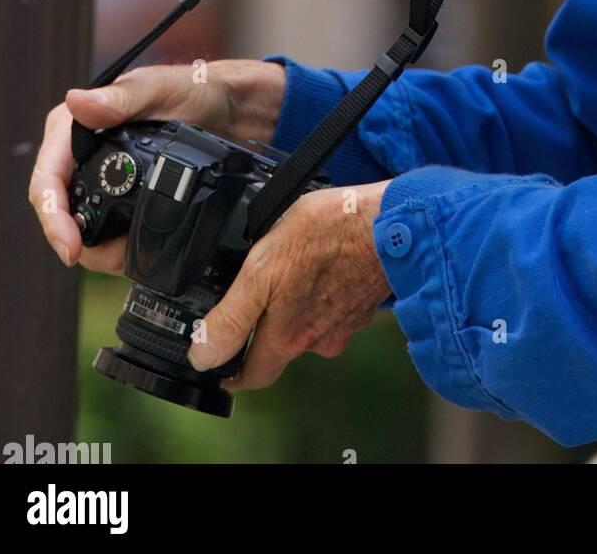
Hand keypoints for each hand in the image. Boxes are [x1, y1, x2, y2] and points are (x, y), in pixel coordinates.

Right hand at [28, 59, 286, 274]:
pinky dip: (120, 244)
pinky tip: (137, 250)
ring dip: (101, 249)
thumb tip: (76, 101)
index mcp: (73, 128)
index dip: (53, 218)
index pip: (47, 180)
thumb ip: (119, 99)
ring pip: (85, 226)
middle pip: (61, 212)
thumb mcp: (157, 89)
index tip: (70, 248)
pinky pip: (110, 228)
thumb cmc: (191, 88)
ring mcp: (101, 178)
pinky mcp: (123, 196)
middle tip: (112, 260)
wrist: (228, 110)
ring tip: (129, 257)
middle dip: (79, 242)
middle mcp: (80, 156)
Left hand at [188, 181, 391, 388]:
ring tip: (292, 266)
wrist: (393, 221)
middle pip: (281, 346)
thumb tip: (202, 357)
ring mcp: (346, 322)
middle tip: (254, 295)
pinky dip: (324, 289)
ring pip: (310, 324)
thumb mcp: (263, 269)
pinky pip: (335, 305)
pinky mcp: (365, 302)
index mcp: (289, 336)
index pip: (252, 375)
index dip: (230, 371)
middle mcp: (319, 339)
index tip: (218, 361)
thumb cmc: (330, 235)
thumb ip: (232, 317)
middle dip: (264, 327)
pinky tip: (323, 260)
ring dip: (297, 304)